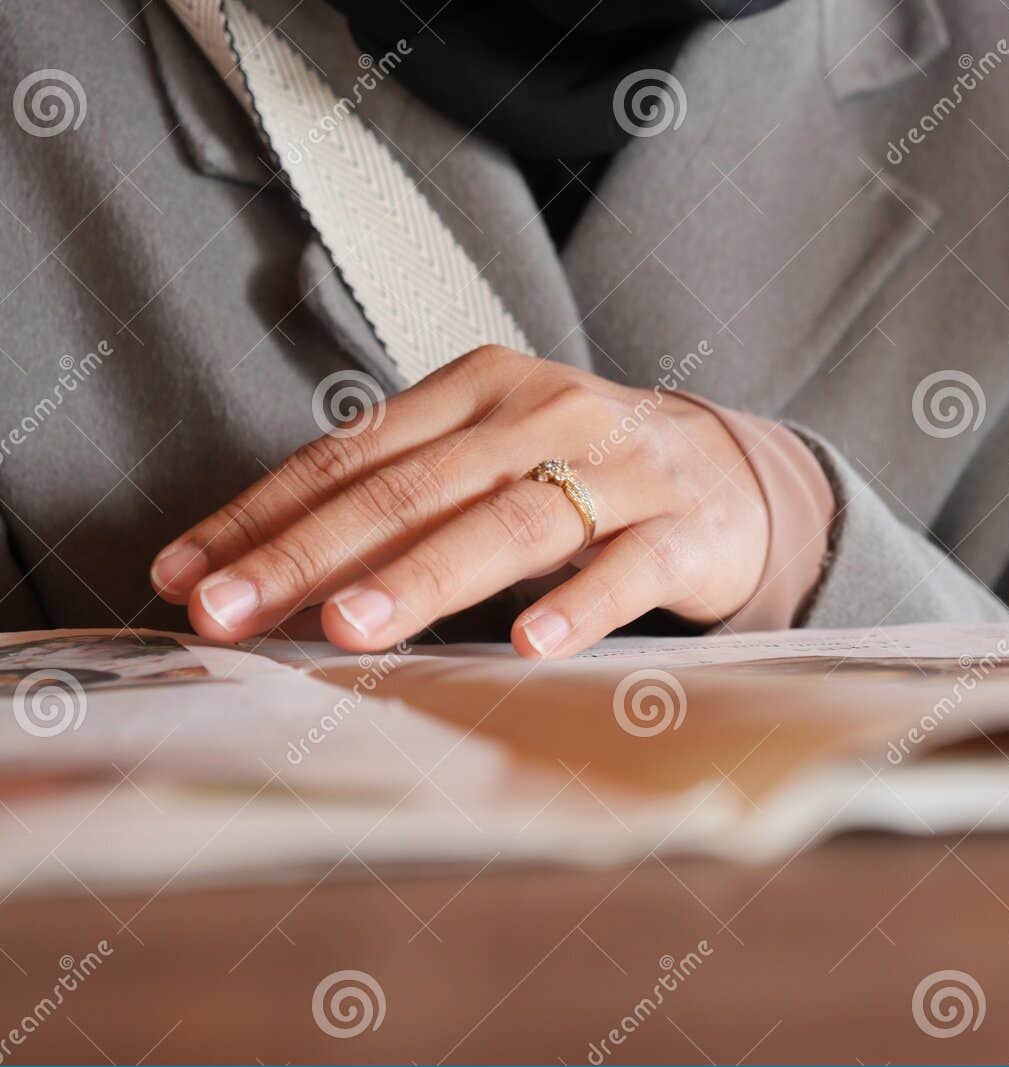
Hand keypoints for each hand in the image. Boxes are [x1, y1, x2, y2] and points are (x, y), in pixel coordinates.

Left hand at [148, 345, 769, 656]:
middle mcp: (544, 416)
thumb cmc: (586, 472)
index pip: (354, 453)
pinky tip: (533, 645)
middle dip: (310, 553)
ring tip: (349, 628)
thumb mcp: (493, 458)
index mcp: (481, 389)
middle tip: (229, 611)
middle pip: (414, 488)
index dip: (264, 513)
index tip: (187, 572)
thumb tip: (268, 574)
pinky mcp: (684, 530)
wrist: (732, 471)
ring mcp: (618, 471)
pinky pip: (627, 569)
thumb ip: (405, 496)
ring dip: (423, 578)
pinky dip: (578, 605)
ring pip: (511, 524)